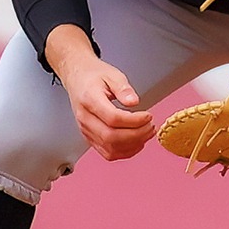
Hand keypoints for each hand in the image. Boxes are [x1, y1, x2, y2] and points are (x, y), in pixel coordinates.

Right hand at [45, 26, 154, 161]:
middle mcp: (85, 118)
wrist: (77, 79)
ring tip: (147, 133)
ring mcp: (86, 130)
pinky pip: (107, 153)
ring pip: (110, 149)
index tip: (148, 116)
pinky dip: (125, 152)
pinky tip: (136, 142)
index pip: (113, 118)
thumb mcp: (112, 75)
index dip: (134, 121)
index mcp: (89, 99)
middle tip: (150, 126)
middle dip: (136, 135)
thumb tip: (133, 102)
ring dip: (133, 145)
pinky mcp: (89, 138)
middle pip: (111, 137)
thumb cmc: (93, 76)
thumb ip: (124, 89)